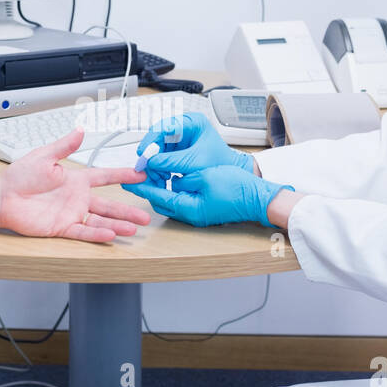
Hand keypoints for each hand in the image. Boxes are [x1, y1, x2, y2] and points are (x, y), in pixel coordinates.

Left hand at [0, 128, 150, 242]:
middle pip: (108, 205)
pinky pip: (83, 231)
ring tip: (134, 228)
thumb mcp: (44, 156)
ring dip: (117, 224)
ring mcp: (70, 213)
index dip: (122, 176)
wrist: (2, 197)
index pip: (104, 177)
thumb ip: (64, 147)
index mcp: (75, 179)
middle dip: (128, 210)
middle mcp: (76, 198)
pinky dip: (97, 233)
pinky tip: (111, 235)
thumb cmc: (19, 176)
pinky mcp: (61, 227)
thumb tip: (80, 131)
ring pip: (100, 221)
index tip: (139, 175)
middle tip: (145, 214)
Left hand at [121, 164, 293, 227]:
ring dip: (161, 186)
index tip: (128, 179)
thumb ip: (182, 177)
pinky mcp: (203, 208)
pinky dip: (173, 188)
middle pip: (161, 201)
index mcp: (189, 208)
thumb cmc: (237, 187)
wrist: (258, 197)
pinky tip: (172, 177)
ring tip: (153, 172)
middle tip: (139, 172)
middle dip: (149, 186)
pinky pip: (182, 199)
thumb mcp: (205, 176)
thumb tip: (169, 177)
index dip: (142, 186)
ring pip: (171, 200)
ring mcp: (197, 213)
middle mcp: (191, 214)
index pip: (158, 196)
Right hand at [135, 112, 252, 186]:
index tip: (144, 153)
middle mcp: (183, 128)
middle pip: (157, 138)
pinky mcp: (176, 151)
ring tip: (156, 176)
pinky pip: (160, 157)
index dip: (151, 140)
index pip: (164, 126)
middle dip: (151, 155)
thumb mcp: (196, 162)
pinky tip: (161, 177)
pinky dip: (158, 168)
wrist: (230, 173)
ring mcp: (178, 139)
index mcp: (192, 122)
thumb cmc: (220, 163)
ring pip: (156, 149)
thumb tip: (151, 162)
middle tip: (145, 168)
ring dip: (153, 163)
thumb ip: (173, 161)